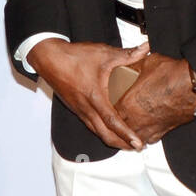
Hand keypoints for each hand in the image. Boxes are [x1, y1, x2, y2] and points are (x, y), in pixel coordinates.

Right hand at [27, 38, 150, 149]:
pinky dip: (102, 131)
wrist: (49, 59)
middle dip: (121, 144)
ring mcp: (80, 110)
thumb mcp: (103, 53)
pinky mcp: (76, 108)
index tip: (138, 143)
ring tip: (126, 142)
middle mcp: (87, 108)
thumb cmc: (74, 57)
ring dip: (111, 139)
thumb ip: (127, 54)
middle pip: (105, 134)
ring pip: (97, 131)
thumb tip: (146, 48)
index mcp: (95, 97)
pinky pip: (90, 125)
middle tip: (137, 148)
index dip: (127, 134)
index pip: (113, 122)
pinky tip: (109, 129)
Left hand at [115, 52, 195, 144]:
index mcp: (127, 103)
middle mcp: (135, 119)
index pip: (109, 112)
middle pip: (119, 128)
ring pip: (132, 137)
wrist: (194, 86)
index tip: (107, 105)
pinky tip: (143, 133)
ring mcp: (149, 127)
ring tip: (126, 131)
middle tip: (115, 120)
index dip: (107, 109)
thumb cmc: (172, 75)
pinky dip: (145, 136)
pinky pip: (149, 138)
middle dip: (117, 124)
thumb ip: (134, 65)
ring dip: (129, 134)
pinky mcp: (163, 131)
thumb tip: (129, 63)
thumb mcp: (147, 63)